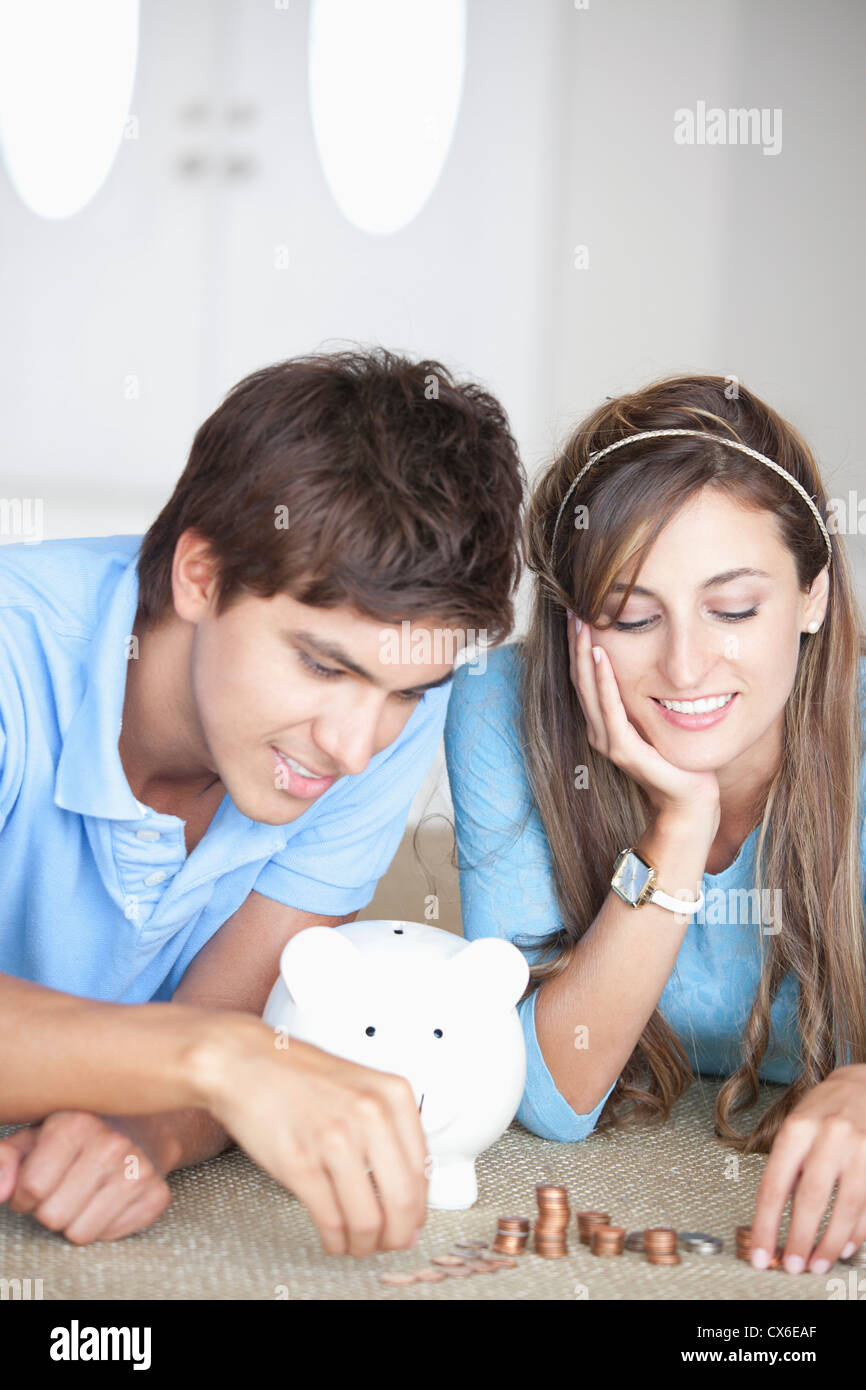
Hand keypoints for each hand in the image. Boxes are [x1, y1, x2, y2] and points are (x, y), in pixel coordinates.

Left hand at [0, 1111, 171, 1243]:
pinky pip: (108, 1237)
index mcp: (77, 1123)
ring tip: (87, 1192)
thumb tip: (0, 1191)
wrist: (146, 1126)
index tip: (38, 1181)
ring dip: (76, 1219)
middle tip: (65, 1185)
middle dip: (51, 1208)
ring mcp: (138, 1170)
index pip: (31, 1189)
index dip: (25, 1194)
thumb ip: (6, 1159)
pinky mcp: (157, 1195)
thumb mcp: (37, 1133)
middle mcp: (112, 1145)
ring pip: (79, 1234)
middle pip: (53, 1217)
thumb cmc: (81, 1132)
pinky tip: (110, 1197)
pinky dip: (104, 1224)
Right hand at [199, 1020, 427, 1257]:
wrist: (246, 1062)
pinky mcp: (302, 1164)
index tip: (410, 1223)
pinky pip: (331, 1221)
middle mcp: (371, 1115)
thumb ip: (388, 1130)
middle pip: (403, 1201)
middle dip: (398, 1236)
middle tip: (389, 1244)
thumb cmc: (299, 1076)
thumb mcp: (361, 1087)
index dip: (418, 1209)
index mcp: (393, 1096)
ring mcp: (336, 1140)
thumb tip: (409, 1193)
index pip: (423, 1171)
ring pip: (368, 1220)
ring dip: (365, 1245)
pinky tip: (334, 1240)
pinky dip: (337, 1242)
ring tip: (357, 1244)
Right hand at [567, 611, 720, 826]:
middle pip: (580, 679)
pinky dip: (604, 680)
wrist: (688, 801)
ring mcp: (609, 742)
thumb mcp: (656, 722)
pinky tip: (601, 656)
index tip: (577, 615)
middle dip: (576, 643)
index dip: (578, 647)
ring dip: (583, 654)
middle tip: (572, 609)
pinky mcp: (624, 749)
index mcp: (604, 724)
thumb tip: (649, 666)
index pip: (584, 679)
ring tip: (581, 624)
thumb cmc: (678, 762)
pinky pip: (610, 708)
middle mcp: (599, 732)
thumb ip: (644, 701)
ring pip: (589, 689)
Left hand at [750, 1065, 865, 1272]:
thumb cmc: (823, 1109)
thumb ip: (787, 1167)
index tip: (761, 1252)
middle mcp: (829, 1135)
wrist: (863, 1084)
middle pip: (811, 1198)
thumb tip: (774, 1220)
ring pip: (845, 1207)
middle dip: (800, 1239)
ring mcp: (859, 1148)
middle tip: (792, 1265)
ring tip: (817, 1264)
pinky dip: (857, 1231)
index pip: (775, 1184)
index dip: (766, 1225)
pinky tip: (844, 1247)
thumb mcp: (796, 1127)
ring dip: (829, 1243)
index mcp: (797, 1127)